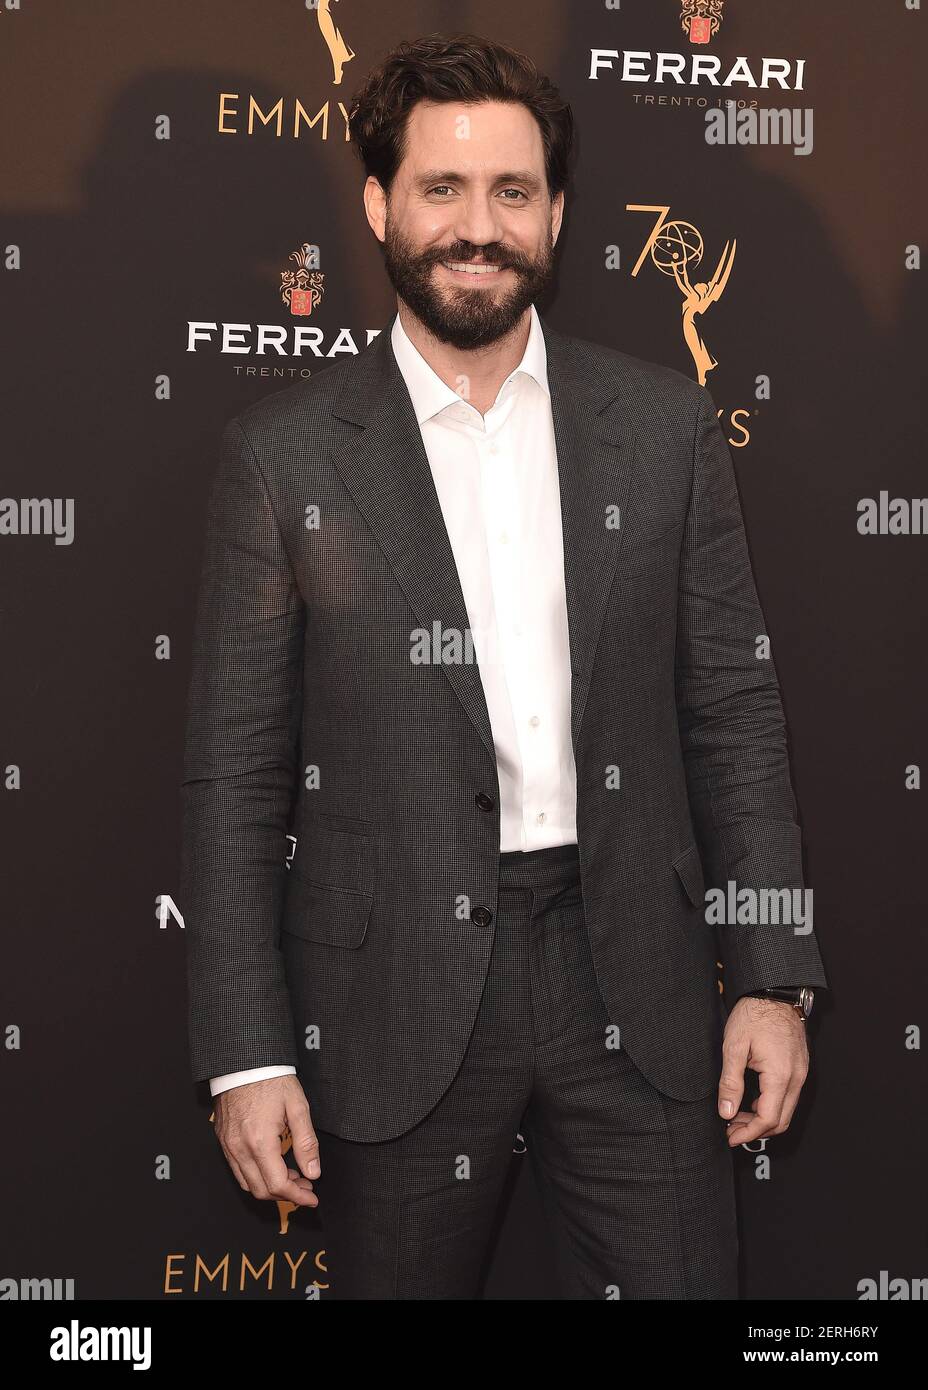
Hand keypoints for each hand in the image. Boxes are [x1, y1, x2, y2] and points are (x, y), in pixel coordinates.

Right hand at [212, 1075, 320, 1205]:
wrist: (243, 1062)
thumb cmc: (272, 1080)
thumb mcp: (298, 1107)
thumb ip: (306, 1143)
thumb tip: (313, 1173)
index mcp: (260, 1142)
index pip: (278, 1185)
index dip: (298, 1197)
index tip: (312, 1198)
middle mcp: (240, 1149)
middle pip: (262, 1190)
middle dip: (286, 1195)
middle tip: (306, 1186)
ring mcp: (228, 1146)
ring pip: (248, 1184)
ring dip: (271, 1187)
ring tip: (292, 1177)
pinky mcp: (223, 1140)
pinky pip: (237, 1170)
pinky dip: (256, 1176)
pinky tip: (272, 1166)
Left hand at [717, 996, 809, 1146]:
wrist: (774, 992)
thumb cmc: (754, 1015)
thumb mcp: (734, 1047)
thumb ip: (730, 1082)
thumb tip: (726, 1112)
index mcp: (780, 1075)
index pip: (768, 1118)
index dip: (748, 1132)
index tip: (730, 1136)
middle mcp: (797, 1078)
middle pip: (781, 1120)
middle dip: (755, 1131)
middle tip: (731, 1131)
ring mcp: (801, 1073)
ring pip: (786, 1110)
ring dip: (763, 1119)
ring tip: (736, 1116)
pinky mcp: (800, 1067)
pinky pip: (788, 1096)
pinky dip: (771, 1105)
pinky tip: (751, 1101)